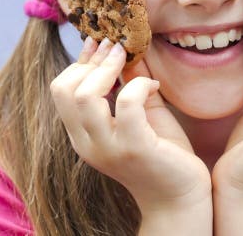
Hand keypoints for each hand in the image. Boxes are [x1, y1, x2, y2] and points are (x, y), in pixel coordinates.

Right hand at [50, 37, 210, 213]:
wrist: (181, 199)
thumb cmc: (163, 155)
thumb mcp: (140, 115)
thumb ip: (129, 86)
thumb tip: (125, 50)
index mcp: (82, 136)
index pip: (61, 90)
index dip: (79, 61)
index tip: (99, 42)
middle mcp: (88, 144)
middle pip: (66, 89)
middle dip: (91, 60)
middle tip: (115, 46)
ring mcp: (109, 148)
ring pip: (86, 96)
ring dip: (108, 69)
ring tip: (127, 59)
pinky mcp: (134, 148)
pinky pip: (127, 103)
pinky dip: (139, 85)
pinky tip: (153, 86)